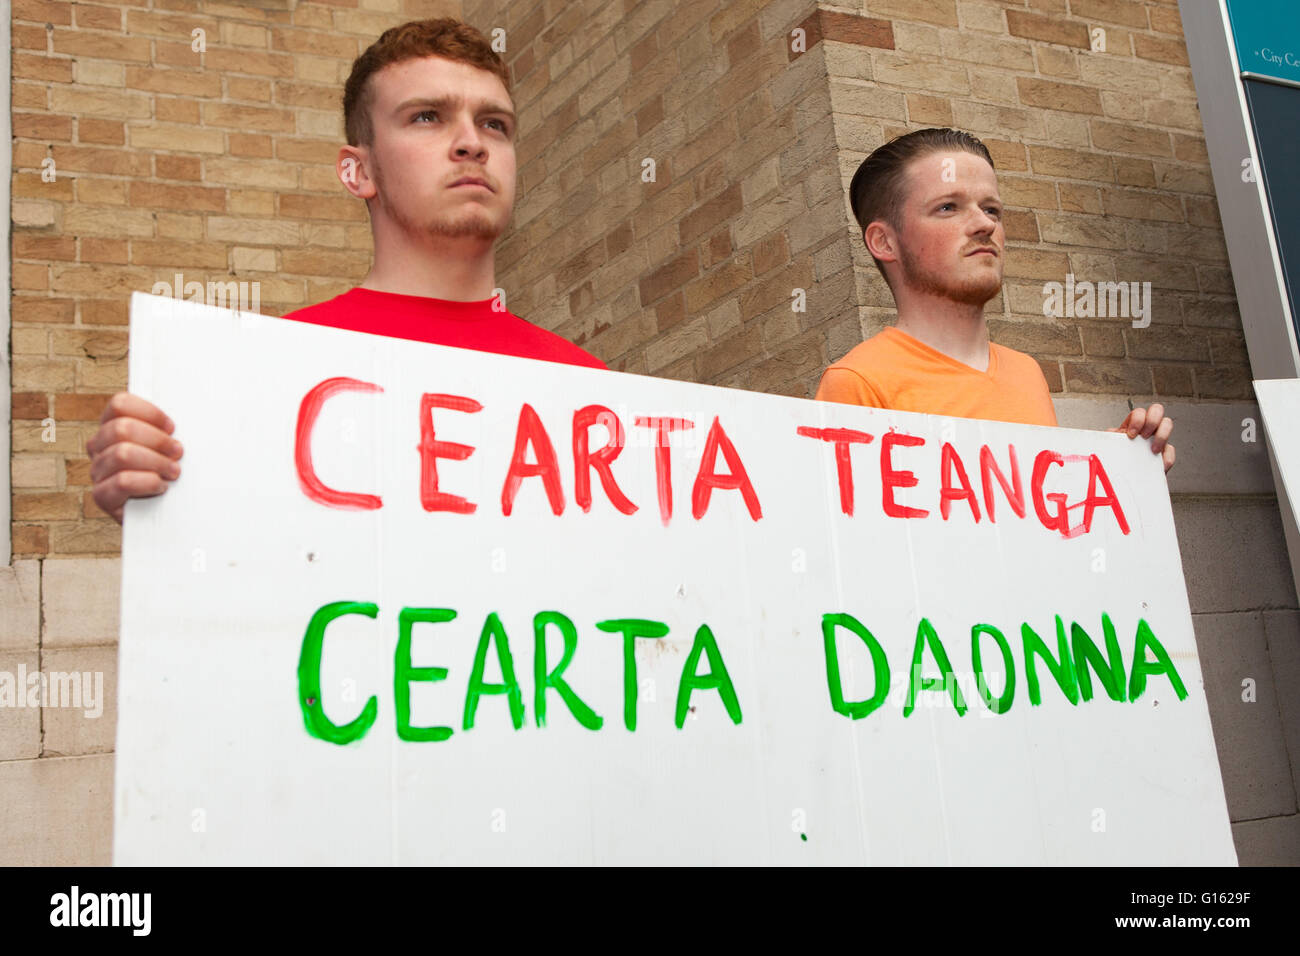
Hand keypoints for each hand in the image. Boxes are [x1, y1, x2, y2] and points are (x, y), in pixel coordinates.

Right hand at [86, 392, 183, 525]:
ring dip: (156, 462)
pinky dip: (148, 482)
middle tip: (177, 452)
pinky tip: (161, 486)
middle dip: (157, 440)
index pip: (120, 404)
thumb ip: (168, 429)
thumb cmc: (170, 474)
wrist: (167, 516)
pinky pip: (122, 481)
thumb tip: (190, 410)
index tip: (172, 427)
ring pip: (122, 453)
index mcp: (113, 427)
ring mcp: (98, 472)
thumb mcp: (170, 447)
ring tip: (173, 472)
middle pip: (121, 428)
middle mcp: (100, 447)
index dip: (149, 413)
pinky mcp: (102, 497)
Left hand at [1109, 403, 1173, 473]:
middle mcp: (1146, 428)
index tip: (1131, 435)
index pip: (1139, 412)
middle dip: (1152, 421)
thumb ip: (1108, 440)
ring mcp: (1157, 439)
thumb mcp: (1109, 447)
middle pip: (1157, 410)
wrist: (1122, 475)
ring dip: (1161, 436)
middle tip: (1144, 437)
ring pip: (1167, 424)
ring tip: (1153, 450)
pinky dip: (1166, 458)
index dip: (1137, 420)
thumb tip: (1108, 435)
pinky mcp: (1164, 453)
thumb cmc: (1115, 458)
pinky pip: (1170, 450)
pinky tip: (1158, 465)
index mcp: (1132, 425)